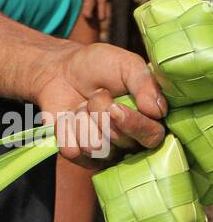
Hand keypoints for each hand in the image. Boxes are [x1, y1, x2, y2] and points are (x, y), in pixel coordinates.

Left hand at [32, 41, 166, 167]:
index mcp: (149, 121)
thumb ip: (145, 83)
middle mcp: (131, 143)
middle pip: (119, 141)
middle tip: (96, 94)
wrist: (62, 70)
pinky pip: (72, 150)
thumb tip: (158, 111)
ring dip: (83, 118)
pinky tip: (68, 116)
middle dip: (101, 111)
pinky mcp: (80, 156)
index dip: (133, 125)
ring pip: (94, 147)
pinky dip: (65, 127)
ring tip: (83, 105)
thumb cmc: (100, 66)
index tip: (114, 108)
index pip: (151, 136)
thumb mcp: (127, 64)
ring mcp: (104, 153)